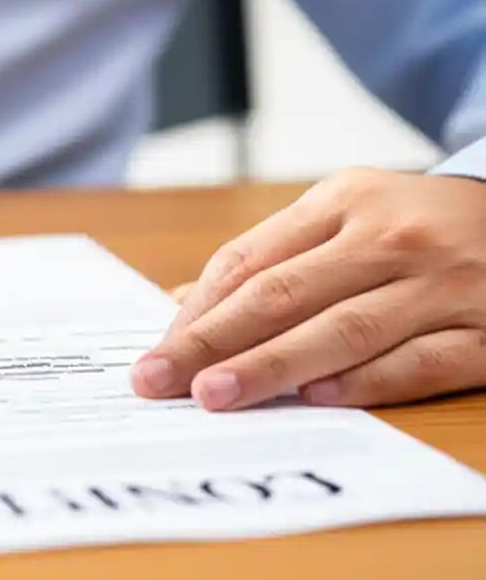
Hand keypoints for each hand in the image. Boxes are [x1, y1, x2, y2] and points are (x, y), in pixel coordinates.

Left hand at [132, 168, 485, 409]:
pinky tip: (315, 399)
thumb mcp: (346, 215)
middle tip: (159, 381)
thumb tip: (184, 307)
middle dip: (212, 343)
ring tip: (214, 396)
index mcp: (344, 201)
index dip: (198, 313)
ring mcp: (442, 284)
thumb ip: (271, 259)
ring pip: (344, 329)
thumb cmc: (419, 226)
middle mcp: (390, 237)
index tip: (157, 355)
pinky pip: (419, 362)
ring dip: (272, 366)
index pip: (249, 261)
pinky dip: (366, 381)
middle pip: (282, 295)